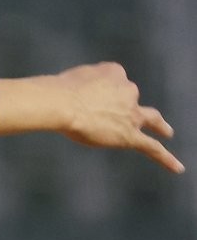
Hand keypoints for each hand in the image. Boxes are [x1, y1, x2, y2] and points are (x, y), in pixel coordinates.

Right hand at [55, 62, 183, 173]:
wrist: (64, 103)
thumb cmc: (61, 90)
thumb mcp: (74, 76)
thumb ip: (86, 82)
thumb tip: (84, 93)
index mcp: (114, 72)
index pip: (116, 80)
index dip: (103, 89)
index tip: (90, 93)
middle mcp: (128, 90)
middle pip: (130, 98)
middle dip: (123, 104)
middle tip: (116, 111)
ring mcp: (132, 114)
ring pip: (151, 119)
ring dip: (160, 125)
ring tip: (167, 132)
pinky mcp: (130, 135)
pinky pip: (152, 148)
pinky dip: (166, 159)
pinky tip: (178, 168)